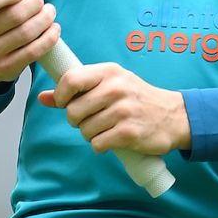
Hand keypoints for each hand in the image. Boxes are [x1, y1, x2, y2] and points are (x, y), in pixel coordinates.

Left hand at [38, 63, 190, 155]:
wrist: (174, 116)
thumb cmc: (136, 98)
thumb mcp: (110, 85)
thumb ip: (77, 90)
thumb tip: (43, 98)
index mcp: (109, 71)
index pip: (70, 80)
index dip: (61, 95)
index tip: (66, 103)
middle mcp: (116, 88)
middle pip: (73, 111)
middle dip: (77, 120)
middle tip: (91, 119)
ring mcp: (123, 110)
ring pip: (84, 130)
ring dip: (91, 134)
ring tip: (106, 128)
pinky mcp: (129, 132)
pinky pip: (97, 144)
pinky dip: (101, 145)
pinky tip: (113, 138)